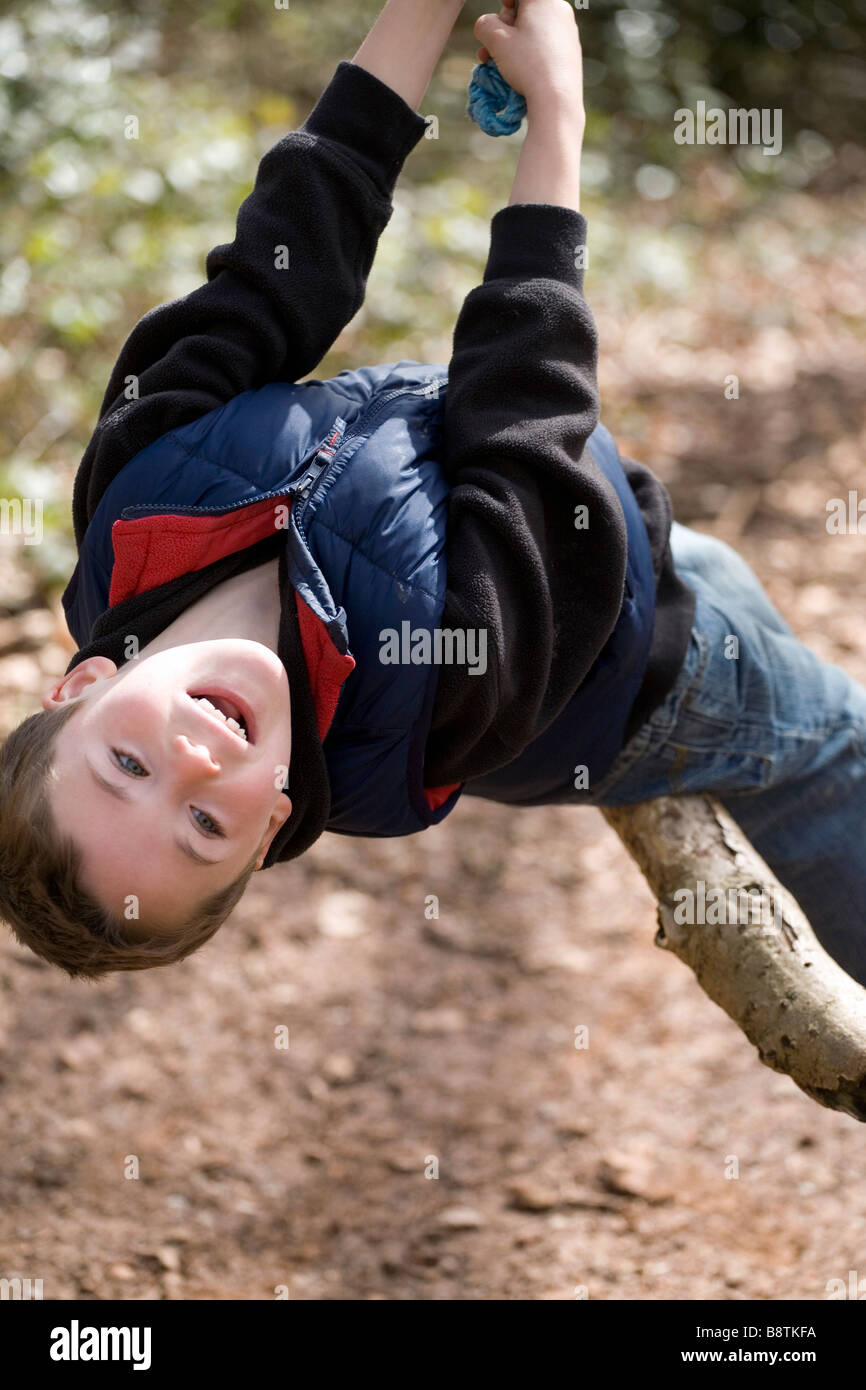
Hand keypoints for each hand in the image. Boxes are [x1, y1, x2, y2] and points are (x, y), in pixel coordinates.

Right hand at [474, 0, 584, 117]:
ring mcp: (569, 31)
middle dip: (505, 28)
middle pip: (526, 11)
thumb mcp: (496, 40)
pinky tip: (519, 71)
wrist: (556, 100)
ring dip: (513, 44)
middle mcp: (560, 10)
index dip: (505, 3)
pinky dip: (529, 53)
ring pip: (533, 30)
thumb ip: (484, 24)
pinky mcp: (571, 51)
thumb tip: (487, 24)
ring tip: (497, 64)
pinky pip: (545, 45)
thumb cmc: (527, 64)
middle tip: (493, 48)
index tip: (500, 20)